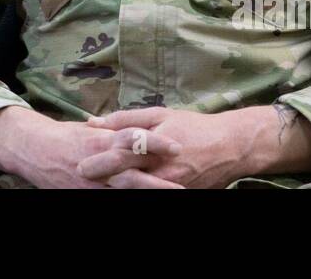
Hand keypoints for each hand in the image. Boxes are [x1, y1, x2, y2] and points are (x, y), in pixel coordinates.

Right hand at [0, 106, 184, 188]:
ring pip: (123, 192)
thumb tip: (140, 129)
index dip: (156, 144)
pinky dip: (125, 201)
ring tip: (170, 195)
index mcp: (101, 141)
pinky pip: (108, 201)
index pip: (133, 140)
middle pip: (132, 175)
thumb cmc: (66, 137)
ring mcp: (92, 184)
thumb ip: (115, 130)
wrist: (34, 152)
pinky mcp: (84, 196)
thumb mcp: (91, 129)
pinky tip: (142, 203)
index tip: (177, 147)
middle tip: (182, 184)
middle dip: (157, 181)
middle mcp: (98, 165)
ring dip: (146, 193)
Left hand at [84, 107, 249, 187]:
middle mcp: (161, 171)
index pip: (120, 158)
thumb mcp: (160, 115)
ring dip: (120, 189)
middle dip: (104, 182)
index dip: (98, 163)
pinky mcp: (179, 195)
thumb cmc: (193, 127)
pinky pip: (154, 195)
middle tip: (83, 178)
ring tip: (102, 187)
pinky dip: (139, 191)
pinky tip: (126, 189)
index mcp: (154, 148)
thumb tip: (95, 121)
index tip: (80, 165)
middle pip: (126, 181)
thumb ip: (126, 119)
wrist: (231, 147)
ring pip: (139, 191)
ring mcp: (171, 187)